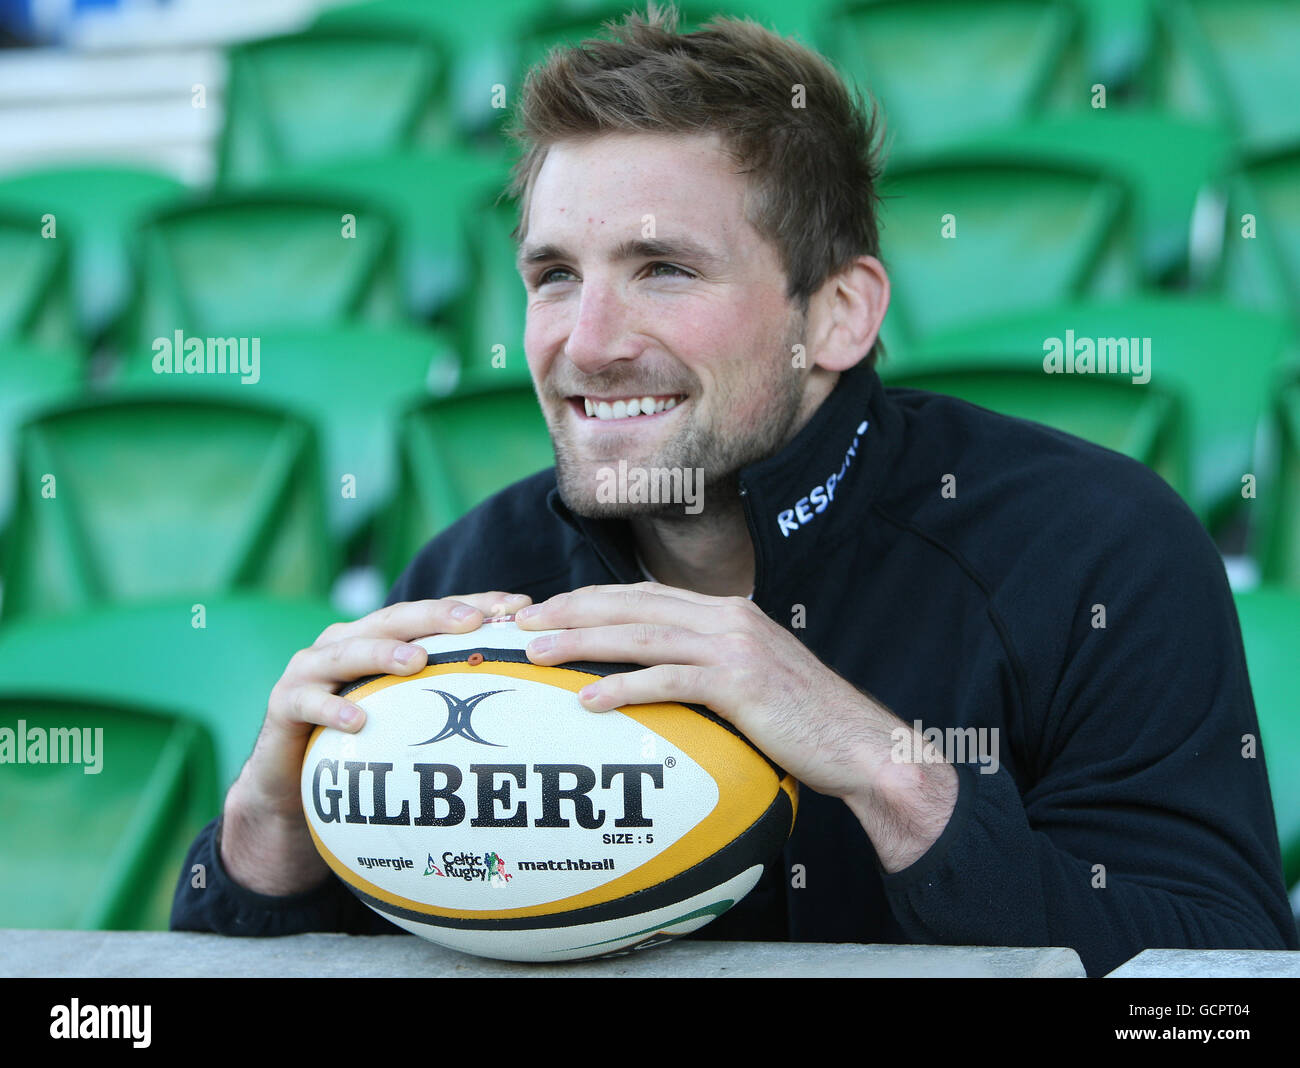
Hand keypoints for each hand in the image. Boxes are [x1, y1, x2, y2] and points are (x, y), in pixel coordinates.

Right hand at [221, 591, 532, 894]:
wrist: (291, 787)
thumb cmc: (363, 744)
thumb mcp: (408, 716)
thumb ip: (449, 696)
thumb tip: (528, 695)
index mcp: (380, 637)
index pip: (433, 614)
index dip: (474, 605)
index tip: (519, 606)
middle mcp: (345, 642)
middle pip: (393, 619)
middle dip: (434, 615)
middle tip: (472, 620)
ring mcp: (311, 670)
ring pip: (348, 652)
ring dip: (383, 652)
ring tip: (417, 659)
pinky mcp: (284, 705)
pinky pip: (308, 703)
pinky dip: (332, 710)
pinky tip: (360, 722)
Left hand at [515, 582, 956, 872]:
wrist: (861, 744)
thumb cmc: (802, 722)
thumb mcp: (750, 681)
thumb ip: (705, 668)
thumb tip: (655, 679)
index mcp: (726, 611)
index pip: (643, 594)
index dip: (590, 599)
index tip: (547, 609)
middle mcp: (727, 617)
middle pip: (631, 603)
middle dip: (571, 609)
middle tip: (522, 622)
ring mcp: (735, 646)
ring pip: (642, 634)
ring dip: (583, 641)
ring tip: (538, 652)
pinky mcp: (742, 683)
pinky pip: (670, 680)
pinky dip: (626, 685)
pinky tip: (590, 698)